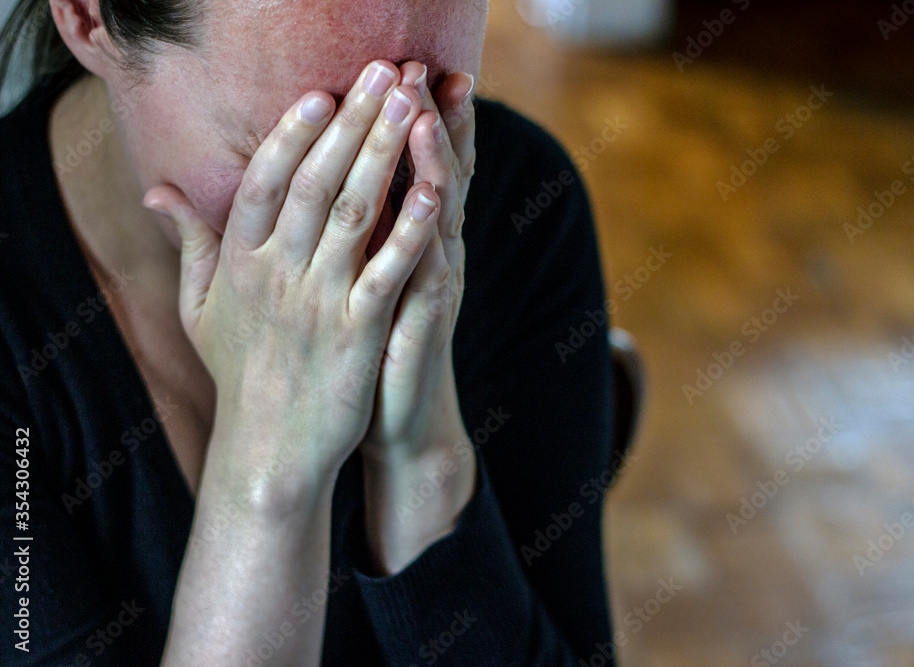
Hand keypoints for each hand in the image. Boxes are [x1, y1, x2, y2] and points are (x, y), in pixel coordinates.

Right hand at [142, 61, 441, 505]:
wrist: (269, 449)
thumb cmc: (240, 373)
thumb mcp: (199, 308)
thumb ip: (189, 244)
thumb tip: (158, 192)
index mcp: (240, 263)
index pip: (264, 183)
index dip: (292, 135)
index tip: (320, 94)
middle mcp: (277, 273)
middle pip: (317, 182)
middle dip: (353, 122)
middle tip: (384, 73)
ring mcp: (318, 301)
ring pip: (355, 213)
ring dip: (384, 153)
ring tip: (411, 106)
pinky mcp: (358, 332)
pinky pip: (387, 271)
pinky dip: (411, 231)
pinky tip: (435, 192)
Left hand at [357, 62, 478, 572]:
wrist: (393, 419)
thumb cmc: (362, 343)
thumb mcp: (347, 282)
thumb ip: (335, 233)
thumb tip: (304, 185)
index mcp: (399, 238)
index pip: (405, 166)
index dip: (402, 119)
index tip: (394, 68)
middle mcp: (424, 251)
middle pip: (431, 173)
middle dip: (425, 119)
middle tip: (418, 68)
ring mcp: (430, 283)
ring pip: (438, 212)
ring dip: (434, 160)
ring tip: (426, 111)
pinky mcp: (426, 320)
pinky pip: (431, 269)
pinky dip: (432, 231)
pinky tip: (435, 195)